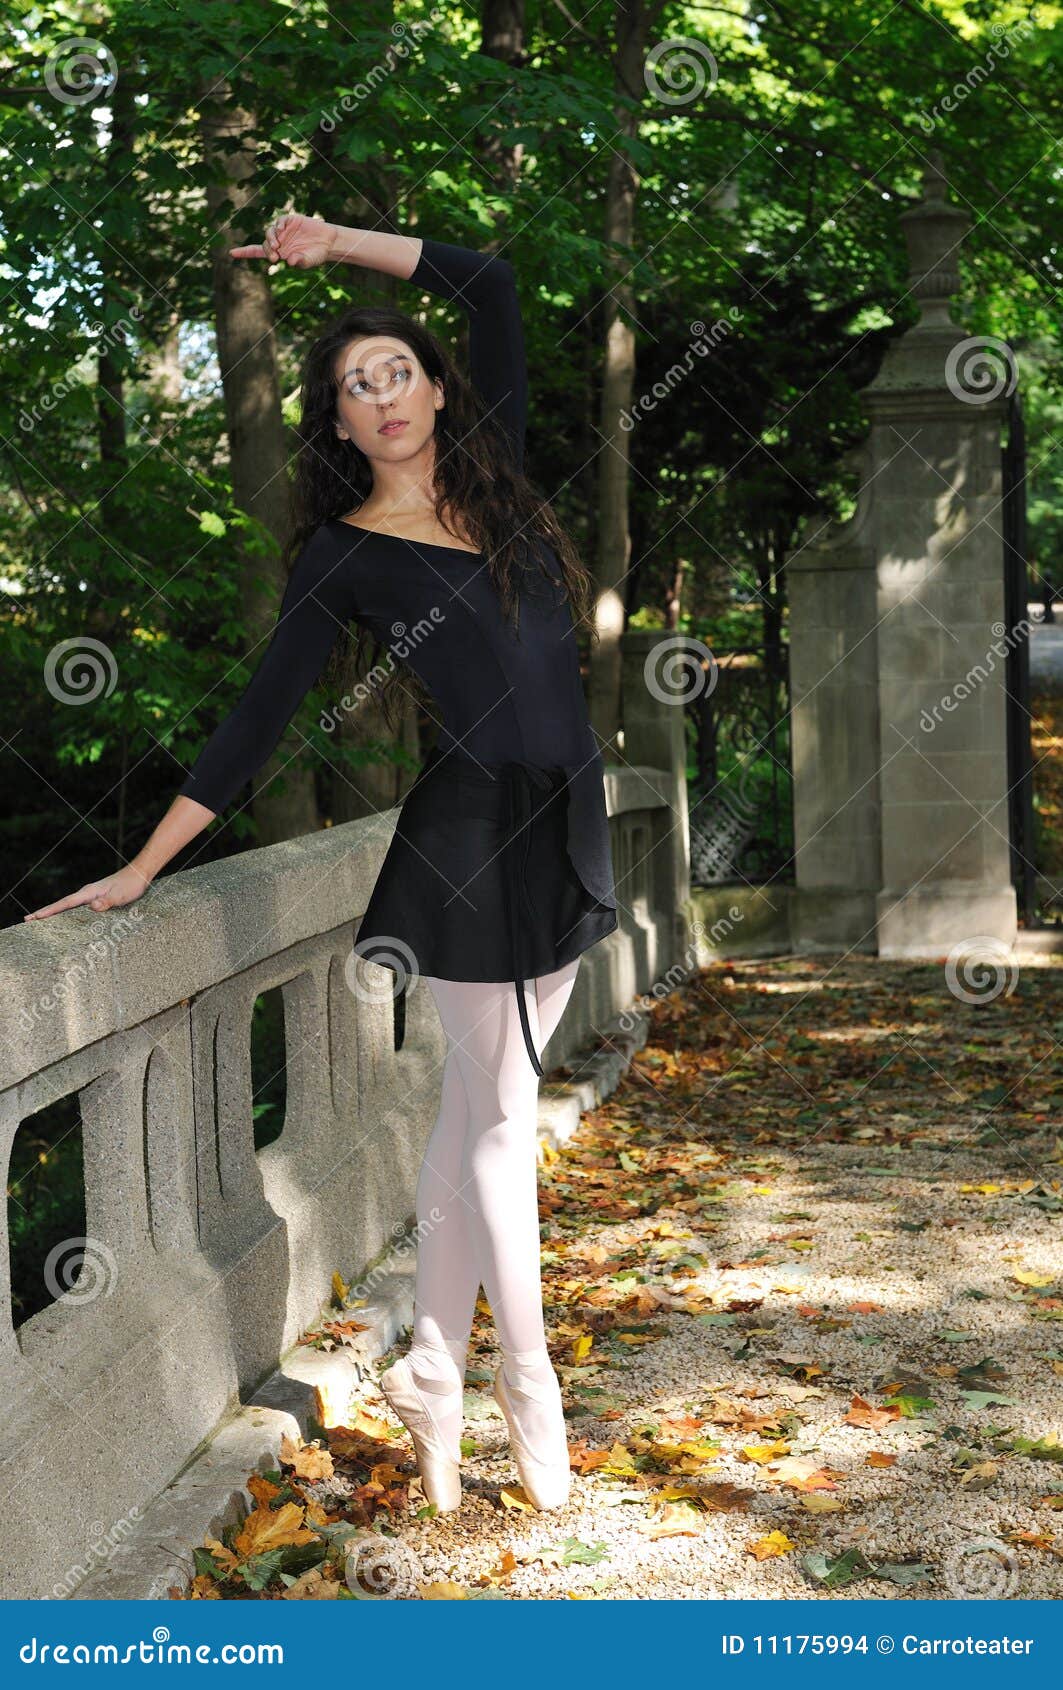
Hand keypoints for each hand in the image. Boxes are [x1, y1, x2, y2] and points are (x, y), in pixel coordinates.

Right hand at [24, 863, 152, 921]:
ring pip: (67, 906)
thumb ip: (107, 902)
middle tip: (28, 920)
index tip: (34, 917)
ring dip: (54, 912)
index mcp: (89, 892)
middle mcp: (86, 893)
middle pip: (61, 905)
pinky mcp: (96, 898)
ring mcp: (90, 895)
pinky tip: (65, 918)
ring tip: (40, 921)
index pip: (64, 904)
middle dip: (45, 912)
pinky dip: (66, 912)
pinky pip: (76, 907)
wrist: (139, 873)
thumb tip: (93, 907)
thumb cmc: (130, 884)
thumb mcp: (121, 896)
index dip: (49, 912)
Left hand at [231, 212, 333, 268]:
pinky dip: (278, 225)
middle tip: (275, 255)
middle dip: (267, 249)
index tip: (231, 253)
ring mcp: (284, 230)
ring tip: (277, 246)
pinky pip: (279, 221)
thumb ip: (300, 262)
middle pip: (264, 244)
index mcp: (280, 253)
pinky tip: (283, 230)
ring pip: (269, 232)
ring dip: (270, 239)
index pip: (258, 252)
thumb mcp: (309, 261)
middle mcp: (279, 241)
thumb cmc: (318, 255)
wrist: (328, 241)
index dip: (245, 252)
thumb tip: (290, 260)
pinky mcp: (291, 220)